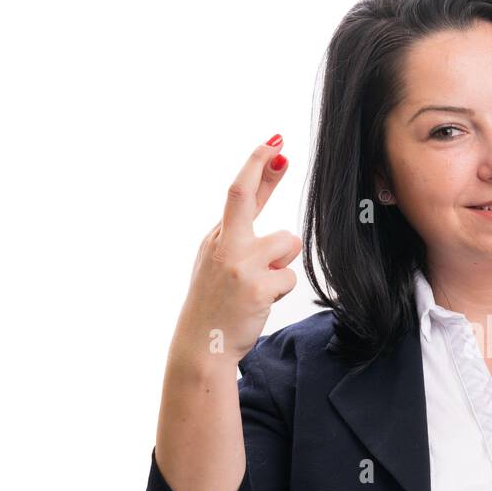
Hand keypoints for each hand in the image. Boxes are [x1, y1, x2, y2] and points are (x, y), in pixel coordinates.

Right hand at [172, 136, 301, 370]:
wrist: (203, 345)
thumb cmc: (216, 305)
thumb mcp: (220, 265)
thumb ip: (243, 241)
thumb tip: (280, 230)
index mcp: (217, 238)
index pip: (237, 194)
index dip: (256, 167)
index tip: (273, 145)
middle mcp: (225, 246)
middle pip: (244, 197)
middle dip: (262, 169)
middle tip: (280, 150)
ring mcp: (239, 265)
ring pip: (286, 244)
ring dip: (282, 263)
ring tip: (261, 285)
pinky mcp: (257, 286)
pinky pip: (288, 276)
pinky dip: (281, 288)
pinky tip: (261, 300)